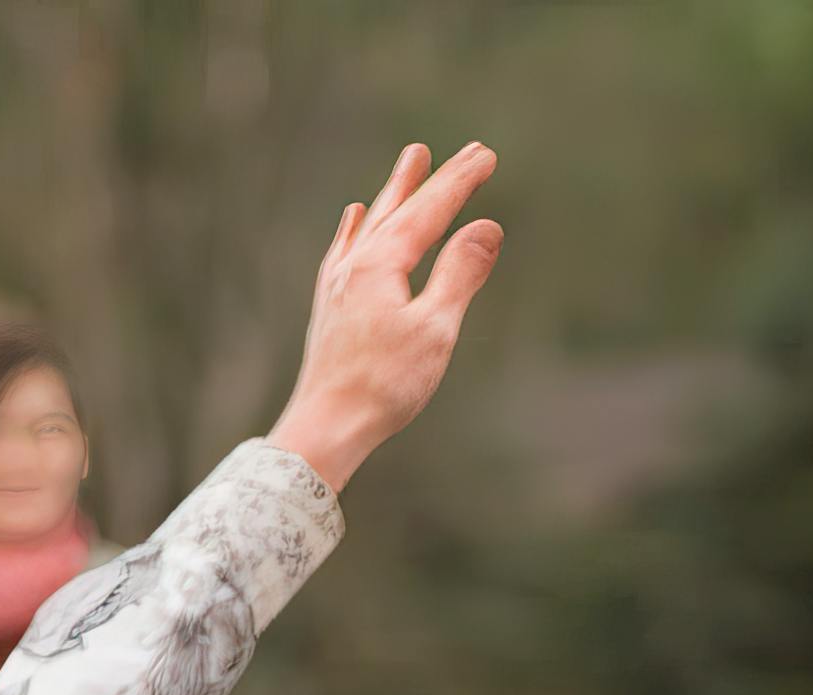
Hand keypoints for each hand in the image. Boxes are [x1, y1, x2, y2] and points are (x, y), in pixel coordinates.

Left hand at [262, 139, 501, 493]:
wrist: (326, 427)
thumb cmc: (383, 385)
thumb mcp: (435, 329)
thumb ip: (460, 274)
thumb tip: (487, 227)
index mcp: (382, 264)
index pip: (430, 211)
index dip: (460, 182)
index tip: (486, 155)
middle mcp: (355, 263)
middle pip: (401, 208)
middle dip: (434, 178)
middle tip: (461, 150)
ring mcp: (337, 283)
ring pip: (372, 222)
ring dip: (395, 191)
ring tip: (410, 162)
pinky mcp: (329, 305)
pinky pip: (344, 249)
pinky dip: (355, 227)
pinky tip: (355, 218)